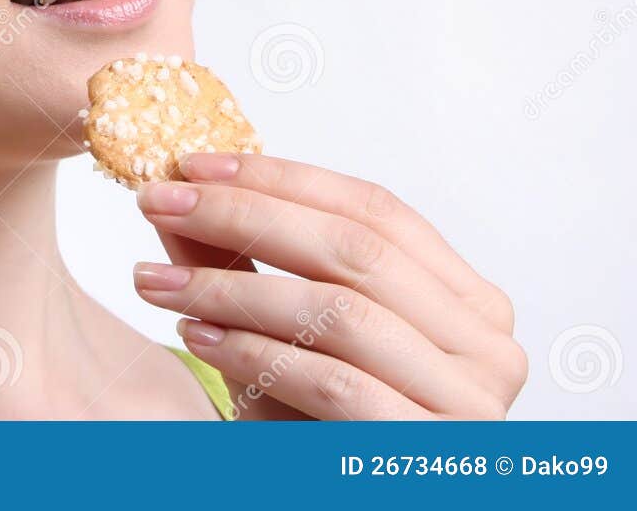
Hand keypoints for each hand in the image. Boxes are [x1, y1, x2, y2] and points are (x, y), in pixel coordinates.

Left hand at [130, 151, 526, 419]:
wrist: (346, 501)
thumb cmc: (321, 431)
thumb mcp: (280, 336)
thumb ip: (241, 265)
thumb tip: (183, 190)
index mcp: (465, 300)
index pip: (375, 209)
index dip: (281, 178)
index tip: (194, 163)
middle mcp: (485, 345)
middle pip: (355, 249)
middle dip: (242, 215)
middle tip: (158, 202)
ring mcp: (468, 403)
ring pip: (340, 312)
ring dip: (230, 288)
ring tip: (154, 283)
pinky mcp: (428, 450)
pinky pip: (333, 383)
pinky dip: (255, 353)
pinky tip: (196, 338)